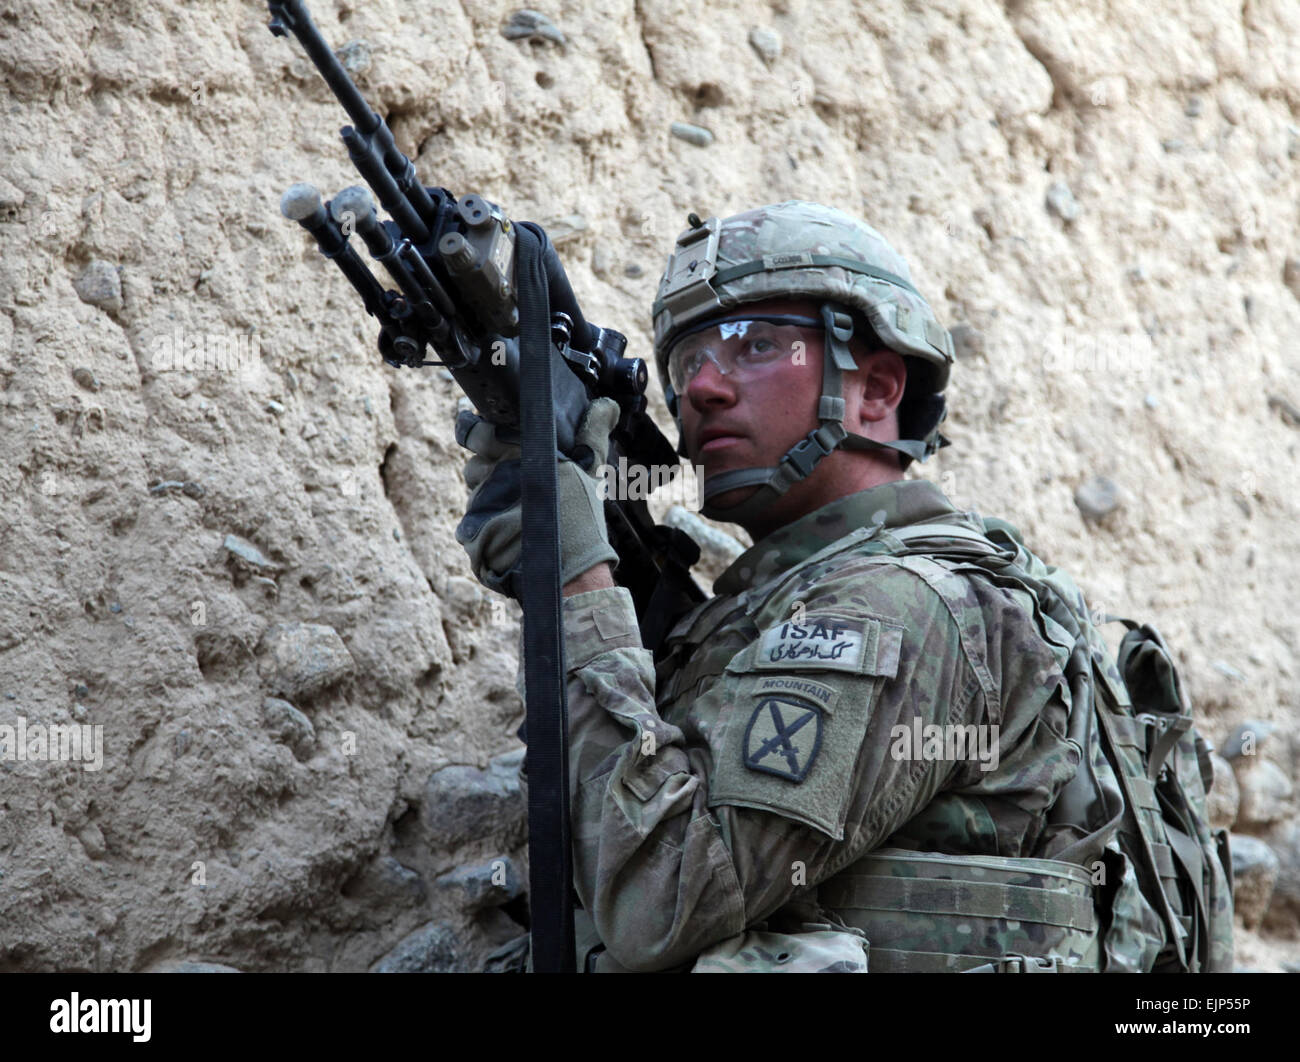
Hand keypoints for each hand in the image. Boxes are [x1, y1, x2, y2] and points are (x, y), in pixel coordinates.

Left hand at [454, 398, 620, 596]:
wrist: (568, 569)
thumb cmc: (579, 517)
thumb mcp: (591, 469)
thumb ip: (592, 433)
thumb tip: (607, 405)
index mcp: (515, 453)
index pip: (477, 432)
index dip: (477, 431)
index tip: (480, 433)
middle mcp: (491, 476)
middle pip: (473, 465)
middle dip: (485, 470)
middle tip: (510, 483)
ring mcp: (479, 506)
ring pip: (473, 495)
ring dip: (487, 500)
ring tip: (515, 513)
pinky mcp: (472, 534)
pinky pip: (470, 525)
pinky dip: (484, 528)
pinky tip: (508, 532)